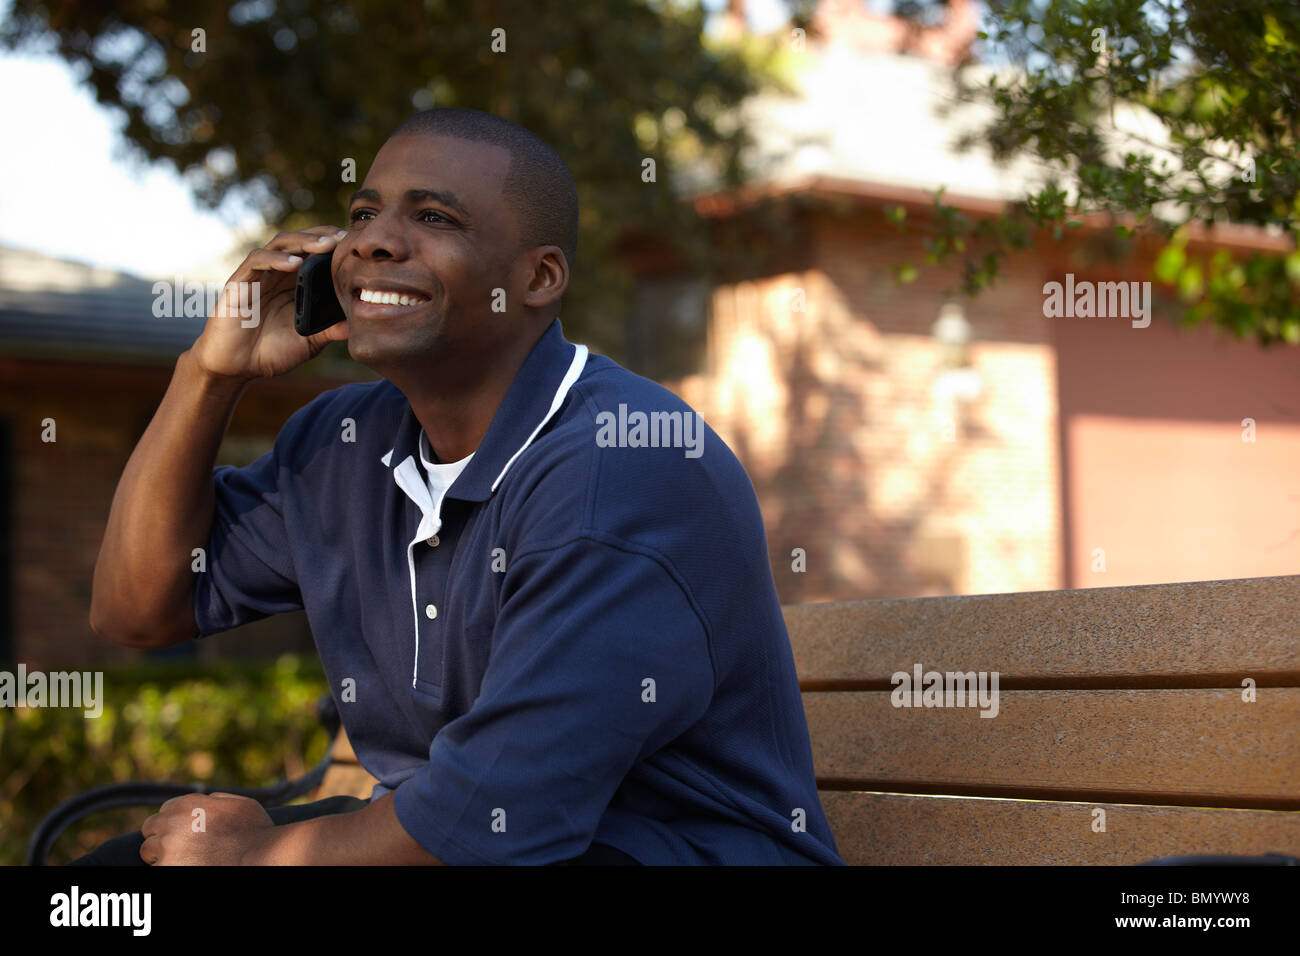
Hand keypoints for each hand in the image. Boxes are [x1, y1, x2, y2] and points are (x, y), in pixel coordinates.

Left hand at [140, 792, 274, 865]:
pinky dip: (168, 869)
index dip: (173, 823)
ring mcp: (167, 846)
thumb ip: (216, 800)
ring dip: (161, 856)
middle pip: (150, 828)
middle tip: (178, 849)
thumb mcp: (240, 804)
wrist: (259, 857)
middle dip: (161, 837)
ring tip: (183, 861)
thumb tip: (205, 800)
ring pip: (148, 851)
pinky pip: (156, 869)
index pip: (165, 810)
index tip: (182, 833)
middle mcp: (173, 821)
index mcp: (190, 803)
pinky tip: (186, 868)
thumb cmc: (256, 832)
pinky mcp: (166, 868)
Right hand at [189, 226, 351, 383]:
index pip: (314, 253)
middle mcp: (277, 274)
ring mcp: (258, 276)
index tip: (356, 246)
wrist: (235, 367)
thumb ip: (330, 331)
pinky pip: (256, 262)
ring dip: (303, 241)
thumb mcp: (308, 342)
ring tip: (325, 244)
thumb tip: (358, 325)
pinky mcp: (239, 283)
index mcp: (294, 283)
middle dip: (322, 236)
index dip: (333, 246)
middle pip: (300, 242)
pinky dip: (276, 259)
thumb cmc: (269, 352)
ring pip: (280, 245)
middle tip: (344, 237)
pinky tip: (295, 264)